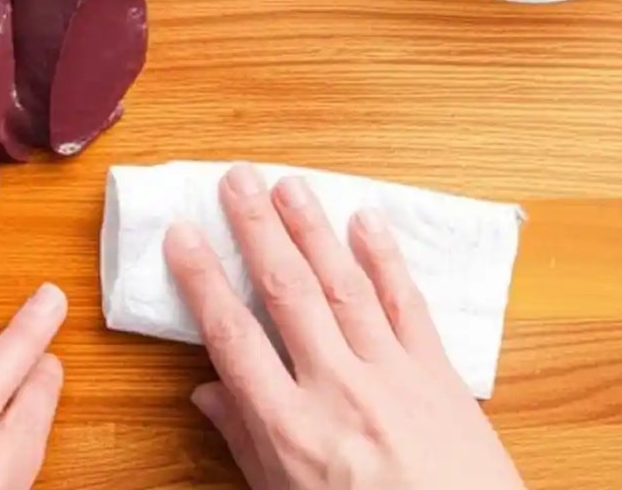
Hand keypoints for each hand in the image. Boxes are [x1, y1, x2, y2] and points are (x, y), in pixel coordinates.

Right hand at [164, 164, 524, 489]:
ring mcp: (392, 376)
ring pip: (344, 285)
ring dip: (314, 229)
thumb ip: (245, 442)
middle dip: (258, 229)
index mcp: (291, 428)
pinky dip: (386, 260)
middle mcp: (338, 389)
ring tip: (289, 185)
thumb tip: (206, 393)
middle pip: (288, 292)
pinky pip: (408, 305)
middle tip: (237, 179)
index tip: (182, 235)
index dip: (203, 280)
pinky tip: (367, 222)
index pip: (233, 337)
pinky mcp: (438, 374)